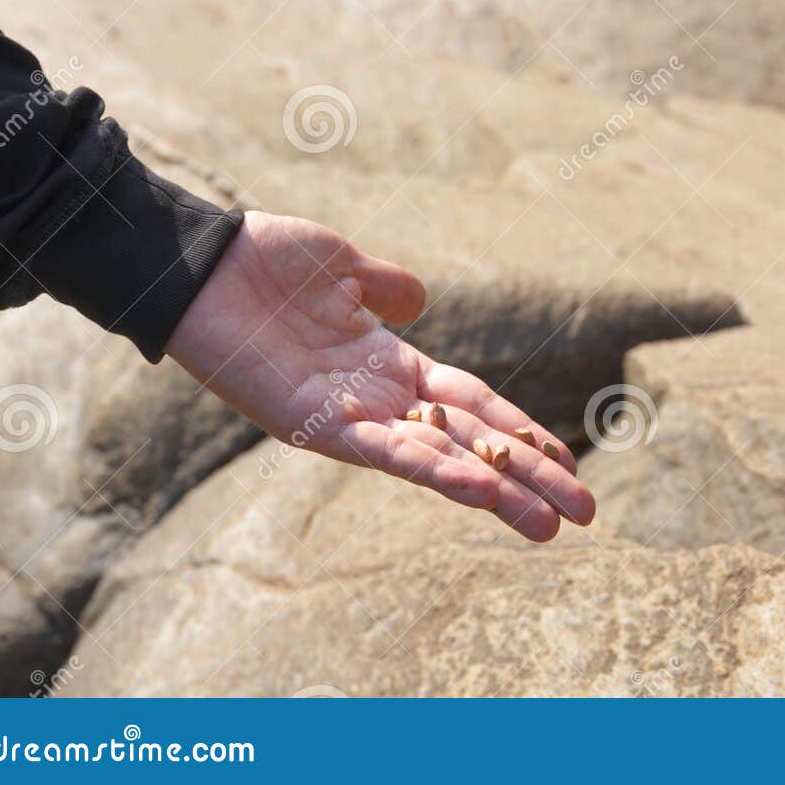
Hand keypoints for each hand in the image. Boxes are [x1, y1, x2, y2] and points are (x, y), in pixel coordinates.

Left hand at [166, 211, 592, 540]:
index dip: (522, 431)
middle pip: (474, 444)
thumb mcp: (341, 264)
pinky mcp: (317, 427)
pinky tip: (480, 490)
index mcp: (393, 364)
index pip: (475, 405)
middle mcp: (381, 400)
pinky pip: (388, 455)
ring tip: (550, 524)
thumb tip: (417, 300)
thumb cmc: (263, 259)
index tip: (569, 459)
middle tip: (585, 517)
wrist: (199, 264)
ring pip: (443, 462)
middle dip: (531, 478)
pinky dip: (436, 473)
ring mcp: (353, 417)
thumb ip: (383, 285)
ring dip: (499, 494)